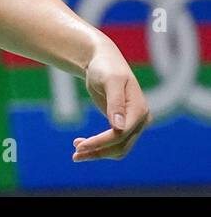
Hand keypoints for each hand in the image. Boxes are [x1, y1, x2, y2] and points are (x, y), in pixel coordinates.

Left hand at [72, 39, 151, 161]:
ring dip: (98, 153)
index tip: (80, 146)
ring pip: (118, 148)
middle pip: (121, 146)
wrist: (103, 60)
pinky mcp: (122, 125)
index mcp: (140, 110)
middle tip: (75, 155)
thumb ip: (115, 103)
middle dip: (98, 152)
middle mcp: (140, 120)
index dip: (101, 142)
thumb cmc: (106, 67)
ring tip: (76, 154)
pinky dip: (99, 147)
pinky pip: (113, 142)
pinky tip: (81, 144)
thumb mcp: (110, 81)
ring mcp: (133, 124)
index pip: (121, 134)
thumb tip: (120, 128)